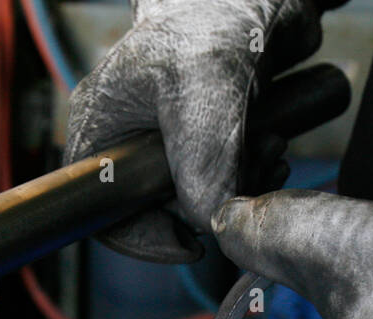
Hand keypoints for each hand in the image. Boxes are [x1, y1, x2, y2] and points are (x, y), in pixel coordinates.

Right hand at [64, 0, 330, 262]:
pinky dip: (254, 171)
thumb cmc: (209, 18)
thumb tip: (210, 222)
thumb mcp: (202, 95)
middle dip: (205, 204)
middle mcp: (129, 142)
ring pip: (200, 198)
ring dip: (240, 185)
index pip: (99, 213)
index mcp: (99, 130)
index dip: (140, 237)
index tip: (190, 242)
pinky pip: (228, 180)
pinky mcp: (209, 139)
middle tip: (244, 177)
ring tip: (267, 147)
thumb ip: (203, 165)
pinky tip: (273, 143)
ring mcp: (171, 142)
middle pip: (157, 211)